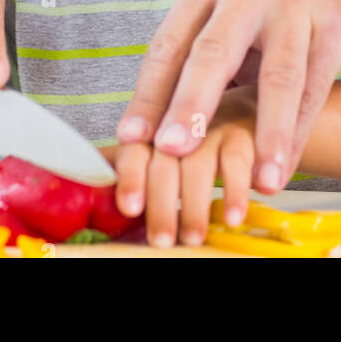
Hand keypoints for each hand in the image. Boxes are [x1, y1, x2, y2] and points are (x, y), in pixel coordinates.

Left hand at [110, 87, 259, 247]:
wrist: (252, 103)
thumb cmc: (200, 135)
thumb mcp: (166, 146)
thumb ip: (133, 165)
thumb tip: (89, 192)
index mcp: (154, 126)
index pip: (134, 148)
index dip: (130, 176)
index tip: (129, 206)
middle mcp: (179, 121)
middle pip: (164, 158)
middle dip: (161, 201)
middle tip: (161, 238)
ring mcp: (213, 123)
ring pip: (199, 162)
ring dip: (195, 203)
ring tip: (193, 236)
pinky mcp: (246, 130)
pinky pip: (239, 159)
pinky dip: (235, 191)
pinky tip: (233, 216)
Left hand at [116, 0, 340, 191]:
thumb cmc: (269, 5)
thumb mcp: (225, 13)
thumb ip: (193, 60)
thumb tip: (147, 131)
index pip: (170, 43)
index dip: (149, 93)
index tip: (131, 139)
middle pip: (214, 51)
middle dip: (191, 104)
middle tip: (172, 150)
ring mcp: (295, 1)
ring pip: (278, 76)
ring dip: (266, 133)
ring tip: (257, 182)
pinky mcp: (335, 24)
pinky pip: (314, 87)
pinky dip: (298, 134)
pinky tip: (285, 168)